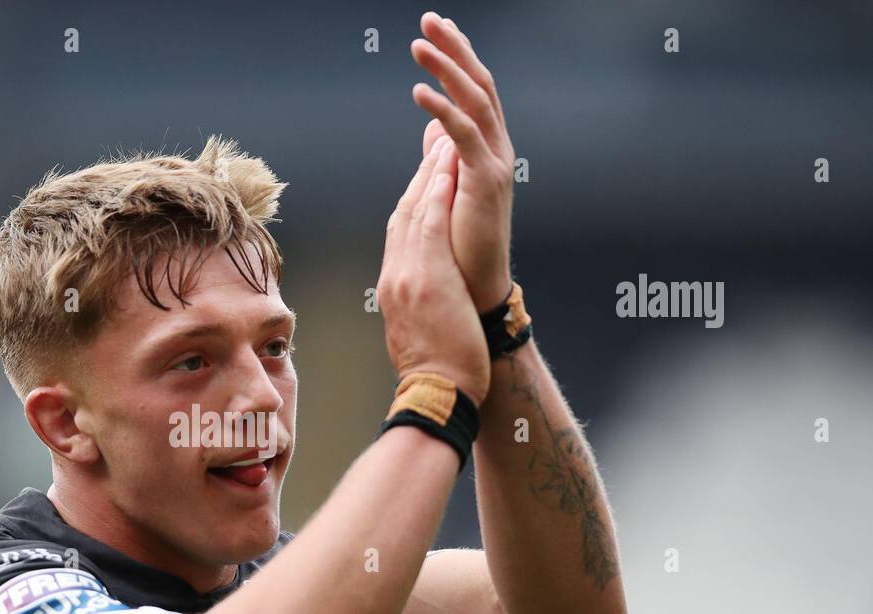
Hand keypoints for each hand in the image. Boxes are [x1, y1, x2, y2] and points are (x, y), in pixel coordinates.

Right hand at [378, 137, 489, 404]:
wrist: (437, 395)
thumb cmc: (436, 377)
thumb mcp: (418, 338)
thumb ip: (416, 312)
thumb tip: (422, 310)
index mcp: (392, 291)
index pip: (400, 236)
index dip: (413, 202)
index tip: (426, 179)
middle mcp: (393, 277)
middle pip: (403, 217)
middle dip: (419, 179)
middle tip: (432, 146)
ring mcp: (406, 276)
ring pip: (415, 212)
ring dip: (429, 175)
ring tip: (442, 144)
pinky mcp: (426, 277)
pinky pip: (431, 224)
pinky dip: (437, 193)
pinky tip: (447, 168)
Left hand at [410, 12, 514, 313]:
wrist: (476, 286)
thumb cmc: (461, 244)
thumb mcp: (447, 190)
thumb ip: (443, 157)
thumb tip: (432, 131)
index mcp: (487, 148)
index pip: (474, 91)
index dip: (457, 58)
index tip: (437, 30)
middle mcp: (497, 148)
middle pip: (479, 84)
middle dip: (455, 49)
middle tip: (430, 18)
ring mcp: (495, 163)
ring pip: (473, 102)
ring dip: (446, 70)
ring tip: (418, 45)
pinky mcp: (485, 181)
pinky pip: (463, 136)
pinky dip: (442, 111)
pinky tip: (420, 92)